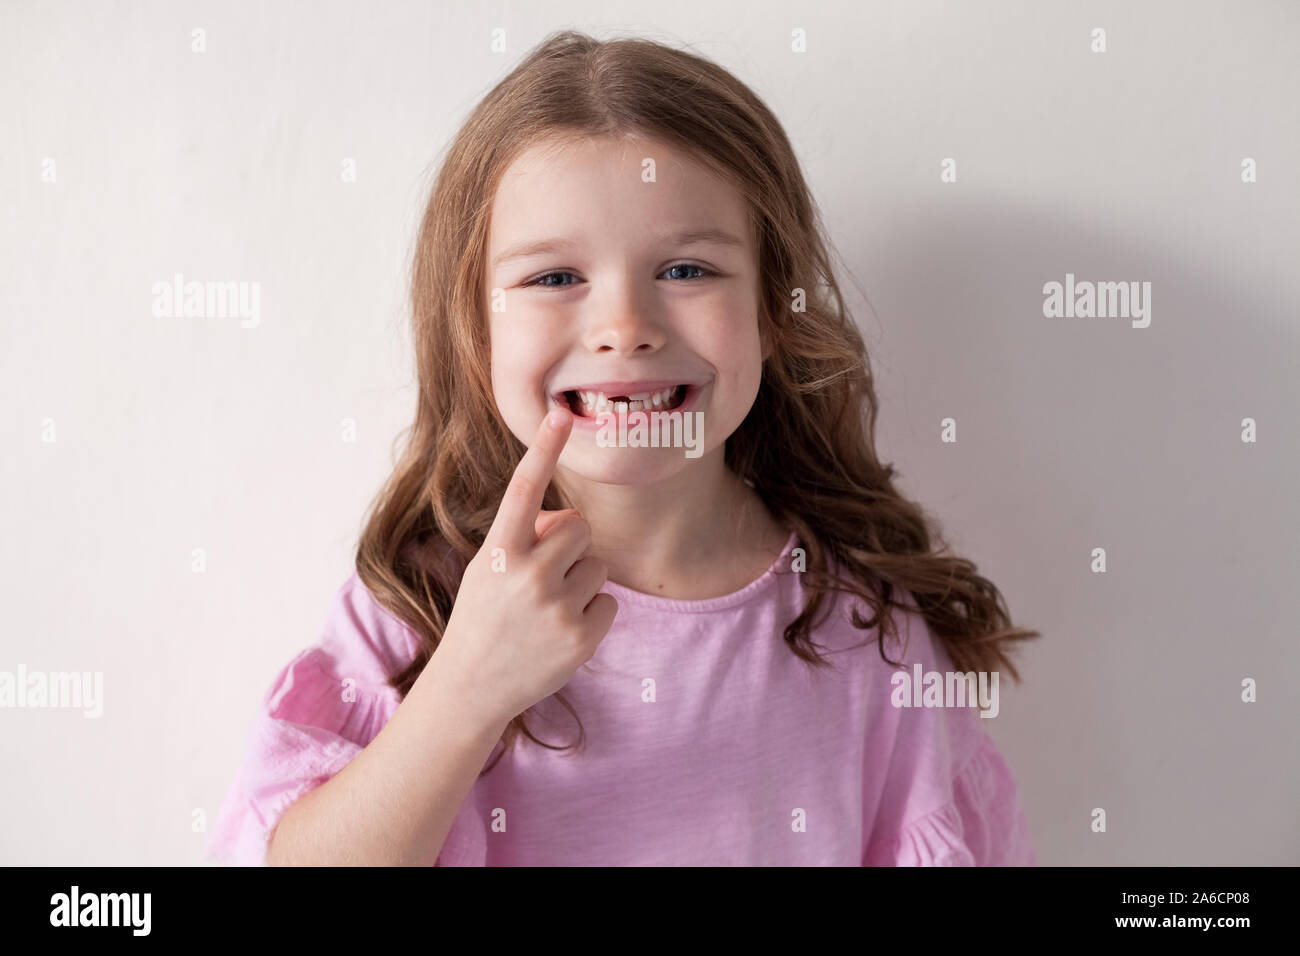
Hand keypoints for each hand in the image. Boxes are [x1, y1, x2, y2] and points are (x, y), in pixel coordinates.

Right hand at [435, 408, 618, 728]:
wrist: (469, 690)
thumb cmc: (482, 619)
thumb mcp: (488, 570)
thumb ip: (526, 537)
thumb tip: (570, 522)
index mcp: (498, 552)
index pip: (525, 490)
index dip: (543, 449)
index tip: (559, 414)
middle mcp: (527, 575)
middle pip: (580, 527)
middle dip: (570, 545)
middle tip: (542, 577)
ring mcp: (555, 608)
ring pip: (597, 565)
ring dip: (580, 582)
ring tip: (546, 611)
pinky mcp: (581, 638)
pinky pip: (609, 602)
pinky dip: (592, 615)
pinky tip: (561, 633)